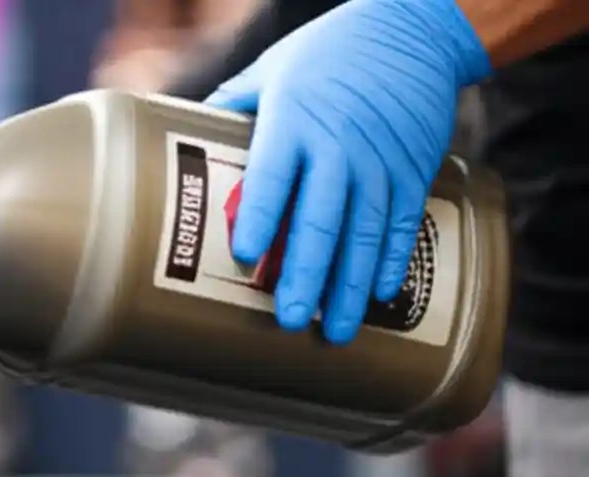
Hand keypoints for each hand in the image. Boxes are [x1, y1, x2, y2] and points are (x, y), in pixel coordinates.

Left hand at [206, 0, 490, 343]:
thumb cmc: (327, 52)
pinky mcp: (413, 171)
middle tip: (291, 321)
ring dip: (348, 286)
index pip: (271, 179)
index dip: (259, 219)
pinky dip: (389, 262)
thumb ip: (229, 107)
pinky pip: (401, 225)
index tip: (247, 258)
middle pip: (319, 222)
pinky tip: (377, 294)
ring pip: (363, 235)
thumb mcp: (271, 70)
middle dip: (305, 276)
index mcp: (292, 123)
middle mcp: (337, 149)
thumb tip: (180, 137)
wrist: (412, 30)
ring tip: (336, 330)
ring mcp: (378, 164)